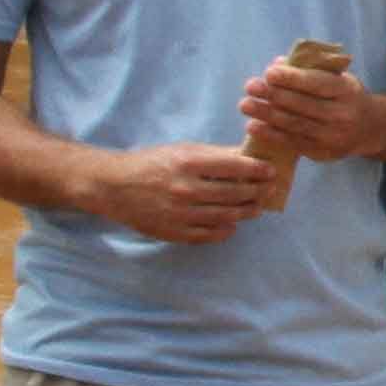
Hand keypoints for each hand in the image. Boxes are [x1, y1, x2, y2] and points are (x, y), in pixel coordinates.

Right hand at [101, 142, 277, 244]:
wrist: (114, 186)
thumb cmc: (152, 163)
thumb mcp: (182, 150)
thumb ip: (216, 155)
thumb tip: (249, 156)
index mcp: (188, 163)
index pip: (235, 167)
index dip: (258, 170)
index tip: (270, 171)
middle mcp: (185, 188)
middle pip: (235, 193)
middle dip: (258, 192)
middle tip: (269, 190)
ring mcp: (180, 213)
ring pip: (227, 216)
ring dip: (247, 212)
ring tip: (256, 207)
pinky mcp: (174, 232)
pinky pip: (209, 235)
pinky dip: (226, 230)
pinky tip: (232, 224)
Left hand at [240, 57, 375, 162]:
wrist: (371, 128)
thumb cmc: (346, 96)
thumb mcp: (337, 78)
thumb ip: (309, 70)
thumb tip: (277, 63)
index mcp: (346, 91)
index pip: (318, 84)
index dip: (293, 79)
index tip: (269, 73)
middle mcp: (342, 114)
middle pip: (303, 105)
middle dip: (274, 95)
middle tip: (250, 86)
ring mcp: (332, 136)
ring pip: (294, 124)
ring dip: (266, 114)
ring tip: (245, 104)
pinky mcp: (322, 153)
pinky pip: (292, 142)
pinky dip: (271, 134)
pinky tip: (252, 126)